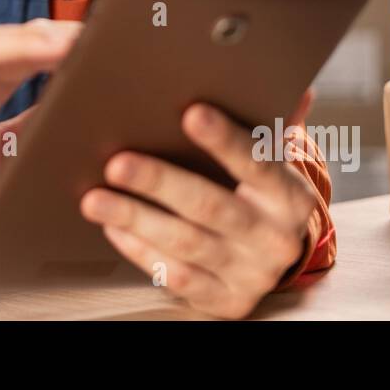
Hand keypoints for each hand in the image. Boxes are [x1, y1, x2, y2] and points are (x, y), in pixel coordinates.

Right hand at [0, 18, 81, 248]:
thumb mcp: (0, 149)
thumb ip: (30, 126)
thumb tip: (76, 118)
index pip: (36, 53)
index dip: (71, 45)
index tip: (111, 43)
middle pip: (20, 42)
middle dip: (59, 36)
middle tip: (102, 33)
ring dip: (25, 41)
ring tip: (62, 39)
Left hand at [79, 101, 319, 319]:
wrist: (274, 257)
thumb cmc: (260, 194)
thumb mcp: (272, 161)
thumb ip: (272, 126)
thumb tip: (295, 89)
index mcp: (290, 196)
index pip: (258, 164)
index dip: (225, 140)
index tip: (191, 113)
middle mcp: (275, 238)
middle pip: (211, 206)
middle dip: (160, 182)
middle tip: (116, 163)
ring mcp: (250, 274)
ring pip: (186, 243)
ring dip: (136, 218)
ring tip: (95, 198)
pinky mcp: (225, 300)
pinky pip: (177, 276)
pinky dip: (141, 250)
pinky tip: (114, 227)